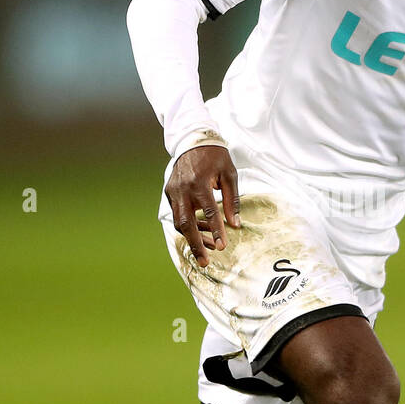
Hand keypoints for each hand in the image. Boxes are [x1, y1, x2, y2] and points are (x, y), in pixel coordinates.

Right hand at [165, 145, 239, 267]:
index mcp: (199, 183)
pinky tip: (202, 231)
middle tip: (205, 262)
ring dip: (193, 237)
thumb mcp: (229, 175)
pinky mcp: (169, 192)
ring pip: (179, 222)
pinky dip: (189, 224)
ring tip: (209, 247)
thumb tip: (235, 224)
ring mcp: (173, 191)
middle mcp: (183, 189)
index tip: (223, 246)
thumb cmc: (215, 157)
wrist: (192, 140)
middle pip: (187, 224)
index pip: (209, 213)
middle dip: (196, 245)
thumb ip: (232, 200)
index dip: (216, 231)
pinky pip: (178, 214)